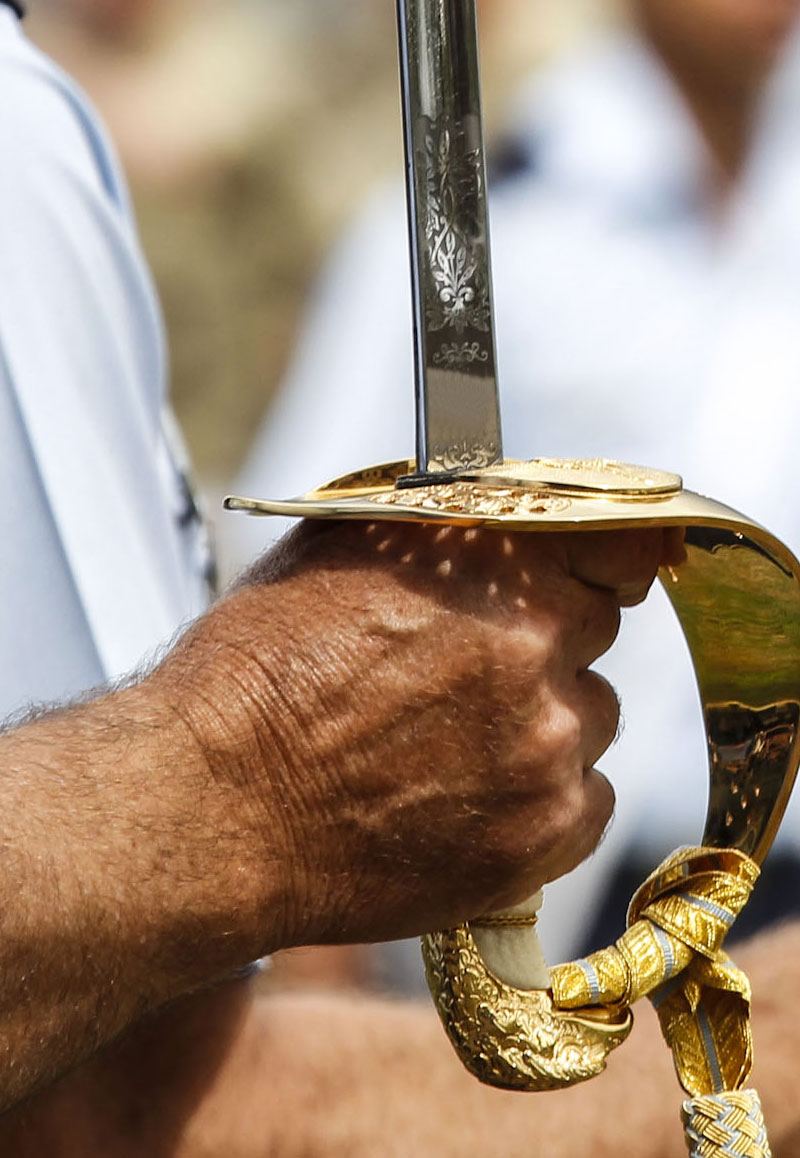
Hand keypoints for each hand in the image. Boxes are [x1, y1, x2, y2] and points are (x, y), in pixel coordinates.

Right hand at [153, 519, 674, 950]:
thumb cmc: (256, 675)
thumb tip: (490, 512)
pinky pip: (587, 802)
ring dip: (541, 724)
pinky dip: (545, 799)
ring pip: (589, 721)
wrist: (216, 807)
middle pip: (595, 631)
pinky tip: (470, 800)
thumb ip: (435, 526)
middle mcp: (535, 653)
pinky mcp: (539, 838)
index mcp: (495, 570)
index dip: (600, 561)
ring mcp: (545, 751)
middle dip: (545, 643)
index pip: (619, 546)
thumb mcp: (335, 553)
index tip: (584, 577)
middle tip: (467, 673)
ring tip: (454, 745)